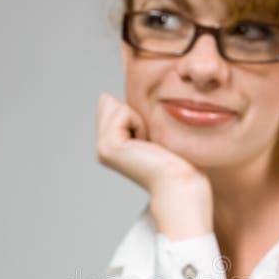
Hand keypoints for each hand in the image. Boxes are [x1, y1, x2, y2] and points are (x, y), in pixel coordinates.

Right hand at [96, 93, 212, 238]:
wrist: (177, 180)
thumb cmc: (172, 158)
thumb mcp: (147, 130)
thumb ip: (127, 115)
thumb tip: (106, 97)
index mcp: (109, 144)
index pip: (110, 103)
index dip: (135, 114)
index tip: (148, 139)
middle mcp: (101, 148)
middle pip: (108, 102)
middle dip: (134, 114)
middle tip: (148, 141)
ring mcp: (102, 148)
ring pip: (114, 105)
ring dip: (138, 119)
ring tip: (147, 144)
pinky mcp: (109, 146)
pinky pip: (123, 112)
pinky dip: (139, 123)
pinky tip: (145, 145)